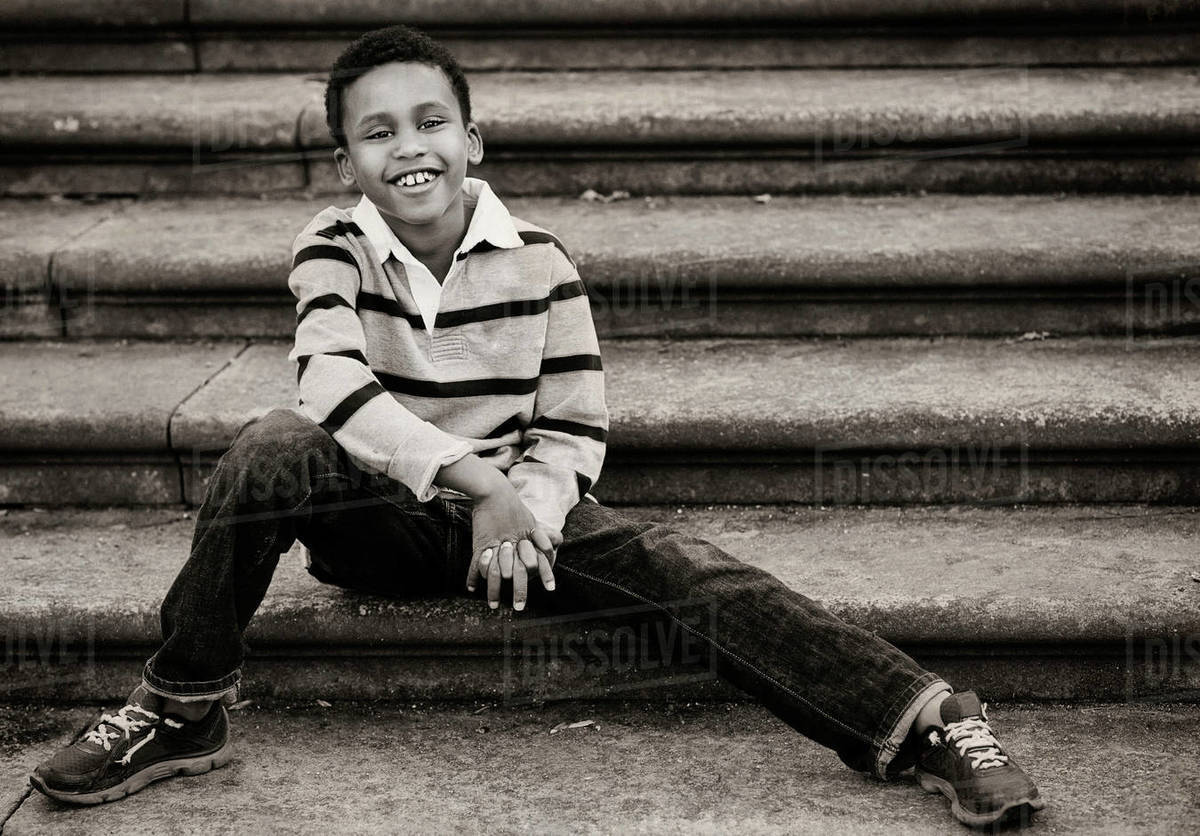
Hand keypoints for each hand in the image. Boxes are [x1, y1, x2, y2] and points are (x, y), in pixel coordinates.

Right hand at [464, 488, 557, 610]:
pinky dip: (473, 577)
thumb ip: (543, 534)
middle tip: (520, 608)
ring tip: (493, 606)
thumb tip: (558, 541)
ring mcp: (497, 544)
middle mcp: (515, 543)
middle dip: (520, 591)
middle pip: (520, 571)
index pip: (540, 558)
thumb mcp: (531, 520)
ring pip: (497, 573)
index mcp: (528, 537)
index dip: (546, 573)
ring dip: (494, 591)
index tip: (551, 589)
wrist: (494, 491)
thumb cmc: (513, 507)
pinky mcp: (482, 543)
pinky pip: (477, 564)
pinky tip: (471, 589)